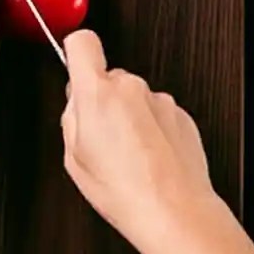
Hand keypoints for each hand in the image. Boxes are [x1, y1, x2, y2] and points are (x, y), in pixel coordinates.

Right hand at [60, 30, 214, 246]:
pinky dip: (151, 131)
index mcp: (99, 94)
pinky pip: (157, 114)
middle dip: (103, 101)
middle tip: (101, 139)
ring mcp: (160, 101)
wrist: (174, 210)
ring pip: (135, 99)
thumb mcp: (74, 159)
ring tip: (128, 157)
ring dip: (129, 119)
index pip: (83, 42)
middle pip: (110, 78)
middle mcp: (133, 89)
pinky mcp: (181, 115)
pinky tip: (148, 160)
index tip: (75, 68)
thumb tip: (76, 105)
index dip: (76, 52)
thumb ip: (72, 120)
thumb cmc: (124, 190)